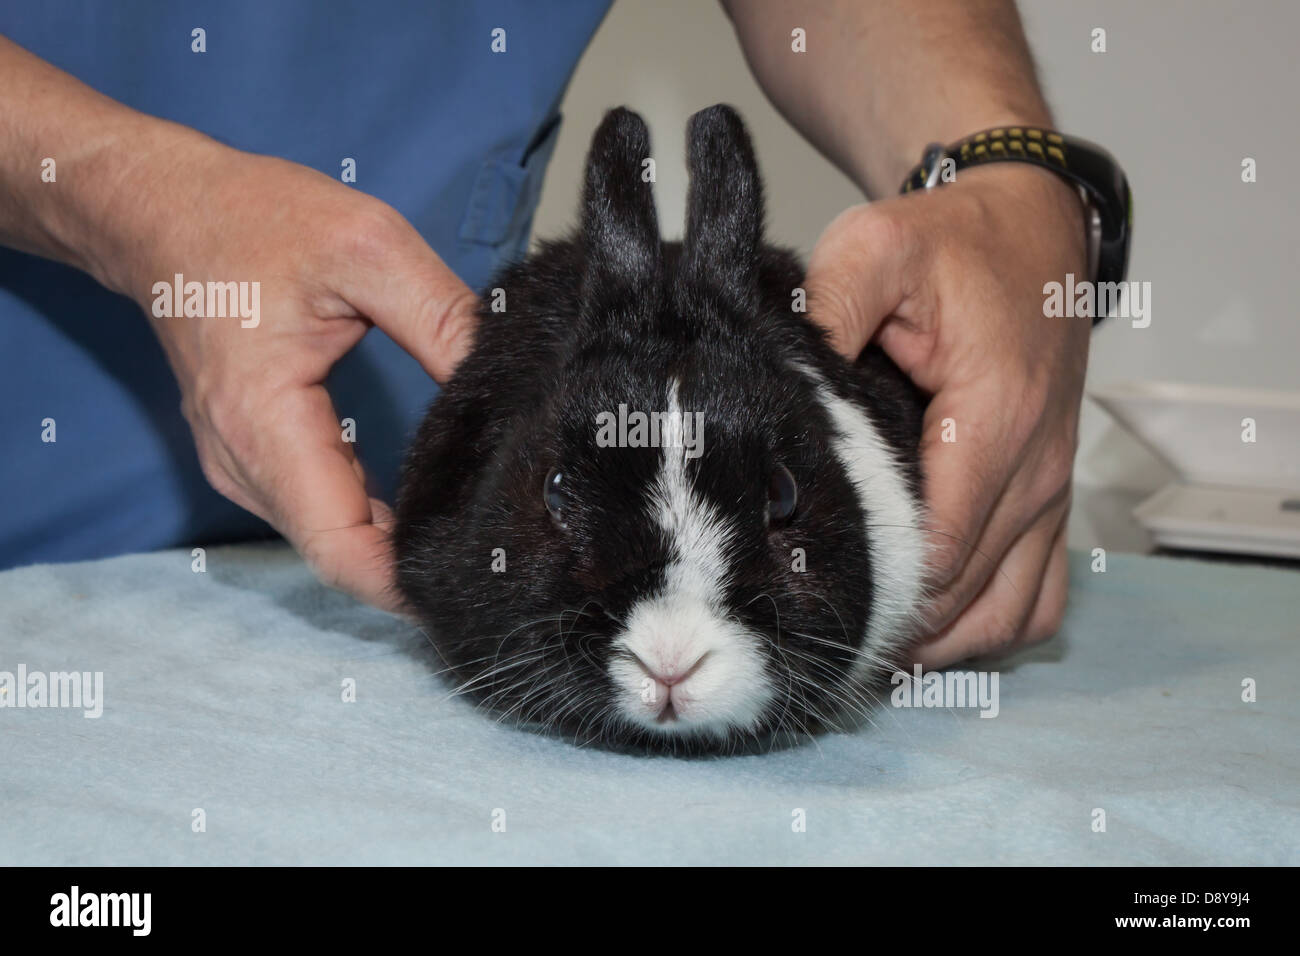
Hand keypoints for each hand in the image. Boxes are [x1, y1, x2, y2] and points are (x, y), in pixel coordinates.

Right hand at [104, 131, 476, 609]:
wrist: (164, 211)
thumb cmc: (252, 218)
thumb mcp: (368, 249)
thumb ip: (443, 319)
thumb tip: (510, 382)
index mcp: (264, 422)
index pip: (339, 548)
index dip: (405, 583)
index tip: (475, 579)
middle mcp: (243, 462)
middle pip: (340, 553)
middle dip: (418, 564)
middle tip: (502, 550)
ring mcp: (243, 464)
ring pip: (332, 537)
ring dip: (398, 542)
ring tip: (477, 525)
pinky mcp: (255, 455)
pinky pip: (322, 506)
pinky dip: (375, 514)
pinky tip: (427, 497)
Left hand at [804, 164, 1089, 666]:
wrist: (1034, 232)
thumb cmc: (957, 245)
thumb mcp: (877, 248)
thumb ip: (827, 309)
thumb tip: (777, 385)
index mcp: (994, 420)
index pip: (937, 549)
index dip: (872, 592)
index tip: (806, 606)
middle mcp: (1036, 471)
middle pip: (963, 598)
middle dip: (890, 627)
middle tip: (811, 636)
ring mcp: (1052, 495)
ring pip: (1008, 618)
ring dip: (940, 643)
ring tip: (863, 642)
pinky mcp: (1051, 504)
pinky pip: (1037, 601)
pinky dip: (988, 626)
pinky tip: (927, 620)